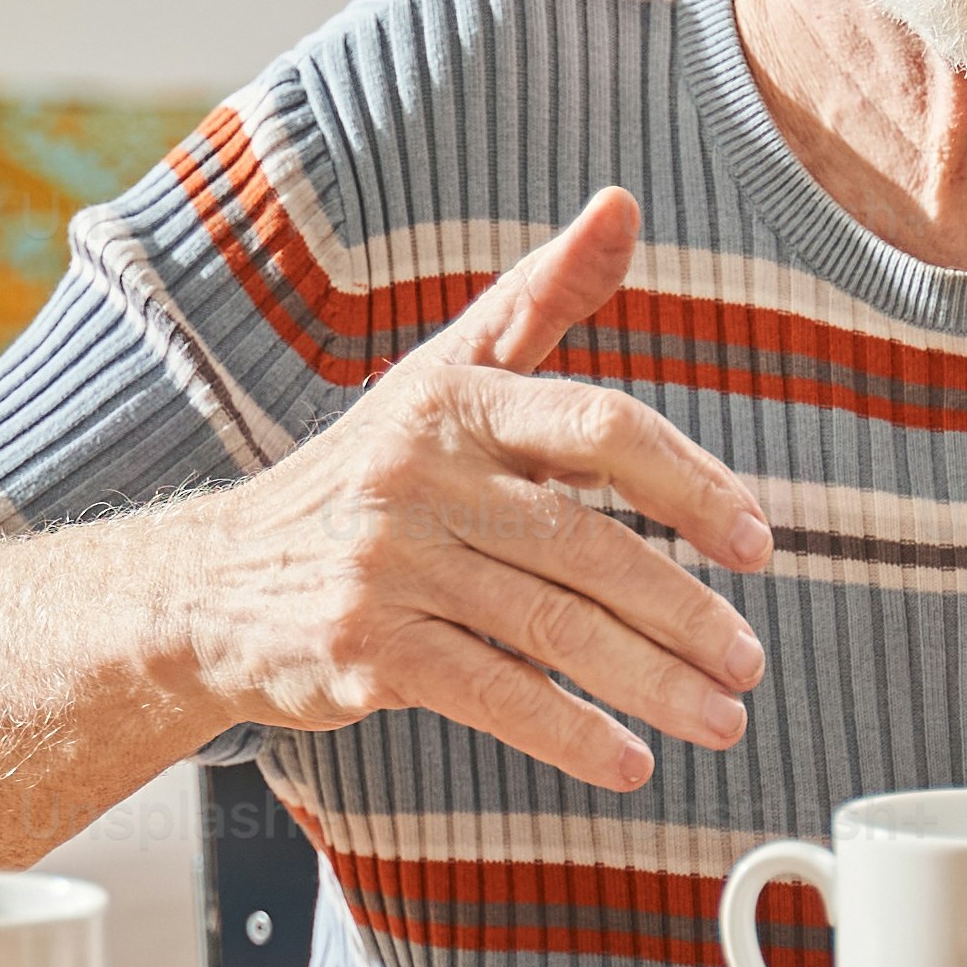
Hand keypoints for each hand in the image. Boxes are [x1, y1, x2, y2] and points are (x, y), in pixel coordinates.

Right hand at [169, 187, 776, 793]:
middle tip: (749, 659)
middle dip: (684, 610)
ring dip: (651, 680)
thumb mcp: (443, 374)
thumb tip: (623, 206)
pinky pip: (493, 692)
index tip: (754, 542)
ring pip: (551, 625)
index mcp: (454, 399)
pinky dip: (571, 731)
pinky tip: (630, 760)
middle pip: (588, 543)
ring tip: (721, 717)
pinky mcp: (365, 647)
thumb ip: (541, 297)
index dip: (689, 484)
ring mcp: (389, 562)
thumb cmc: (361, 477)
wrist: (212, 584)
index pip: (600, 427)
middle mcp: (420, 472)